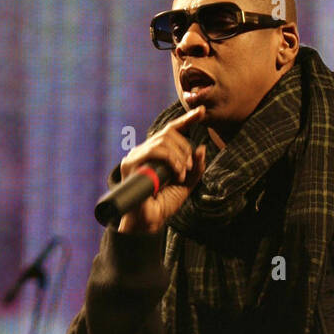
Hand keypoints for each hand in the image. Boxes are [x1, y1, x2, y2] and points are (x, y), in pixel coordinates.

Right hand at [117, 106, 207, 234]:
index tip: (201, 111)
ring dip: (179, 156)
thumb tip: (202, 148)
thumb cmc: (164, 204)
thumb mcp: (186, 185)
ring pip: (163, 140)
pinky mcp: (131, 163)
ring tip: (182, 174)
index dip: (186, 120)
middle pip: (170, 133)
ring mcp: (137, 156)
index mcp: (158, 154)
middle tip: (190, 168)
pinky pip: (155, 150)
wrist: (150, 222)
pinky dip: (171, 160)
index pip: (172, 130)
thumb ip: (195, 168)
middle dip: (185, 148)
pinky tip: (176, 174)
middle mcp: (146, 151)